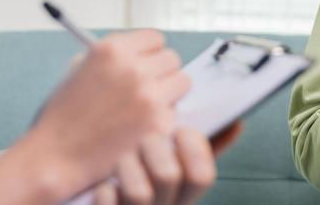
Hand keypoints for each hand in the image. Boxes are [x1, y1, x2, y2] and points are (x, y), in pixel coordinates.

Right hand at [25, 30, 191, 197]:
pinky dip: (163, 121)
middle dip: (161, 73)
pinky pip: (175, 113)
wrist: (56, 157)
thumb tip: (140, 52)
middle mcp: (132, 68)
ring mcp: (148, 95)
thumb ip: (112, 57)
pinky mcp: (159, 122)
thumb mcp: (79, 70)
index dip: (150, 53)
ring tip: (147, 109)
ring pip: (182, 82)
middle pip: (171, 59)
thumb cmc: (63, 117)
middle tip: (148, 89)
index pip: (155, 38)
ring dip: (169, 94)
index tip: (146, 64)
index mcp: (112, 49)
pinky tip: (141, 130)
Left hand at [92, 123, 243, 204]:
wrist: (85, 197)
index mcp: (184, 196)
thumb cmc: (141, 186)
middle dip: (153, 148)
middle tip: (144, 138)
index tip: (181, 129)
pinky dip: (103, 186)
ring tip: (119, 158)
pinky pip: (106, 200)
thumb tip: (235, 123)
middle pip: (169, 176)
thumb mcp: (175, 169)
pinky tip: (103, 181)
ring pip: (138, 191)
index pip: (202, 174)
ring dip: (126, 165)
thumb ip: (201, 149)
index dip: (193, 148)